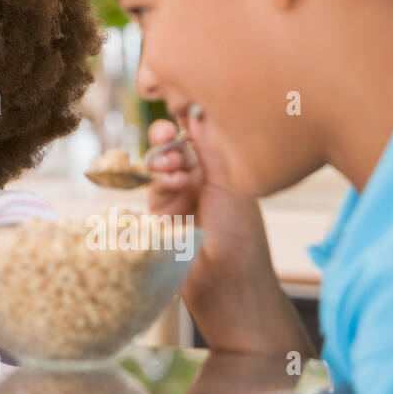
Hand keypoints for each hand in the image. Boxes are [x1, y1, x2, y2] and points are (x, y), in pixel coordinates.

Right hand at [145, 118, 274, 307]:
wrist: (228, 282)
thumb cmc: (241, 235)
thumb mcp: (230, 183)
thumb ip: (209, 148)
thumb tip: (198, 111)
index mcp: (220, 171)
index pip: (196, 139)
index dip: (183, 125)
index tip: (178, 114)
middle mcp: (198, 182)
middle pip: (172, 150)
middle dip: (166, 140)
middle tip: (165, 135)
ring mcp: (177, 200)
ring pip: (158, 169)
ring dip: (163, 163)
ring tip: (176, 169)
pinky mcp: (159, 217)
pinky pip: (151, 190)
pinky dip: (159, 182)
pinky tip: (173, 184)